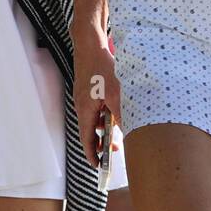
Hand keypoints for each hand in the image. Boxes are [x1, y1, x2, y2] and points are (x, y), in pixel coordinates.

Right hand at [72, 25, 121, 166]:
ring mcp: (84, 98)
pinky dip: (104, 115)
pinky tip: (115, 112)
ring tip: (117, 132)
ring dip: (105, 128)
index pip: (87, 140)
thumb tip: (128, 130)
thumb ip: (122, 113)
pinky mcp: (88, 91)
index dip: (92, 155)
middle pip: (90, 132)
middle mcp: (82, 106)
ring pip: (94, 120)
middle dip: (101, 143)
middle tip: (113, 151)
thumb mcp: (116, 92)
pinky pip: (95, 109)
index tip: (98, 166)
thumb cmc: (100, 66)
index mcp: (85, 110)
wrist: (89, 44)